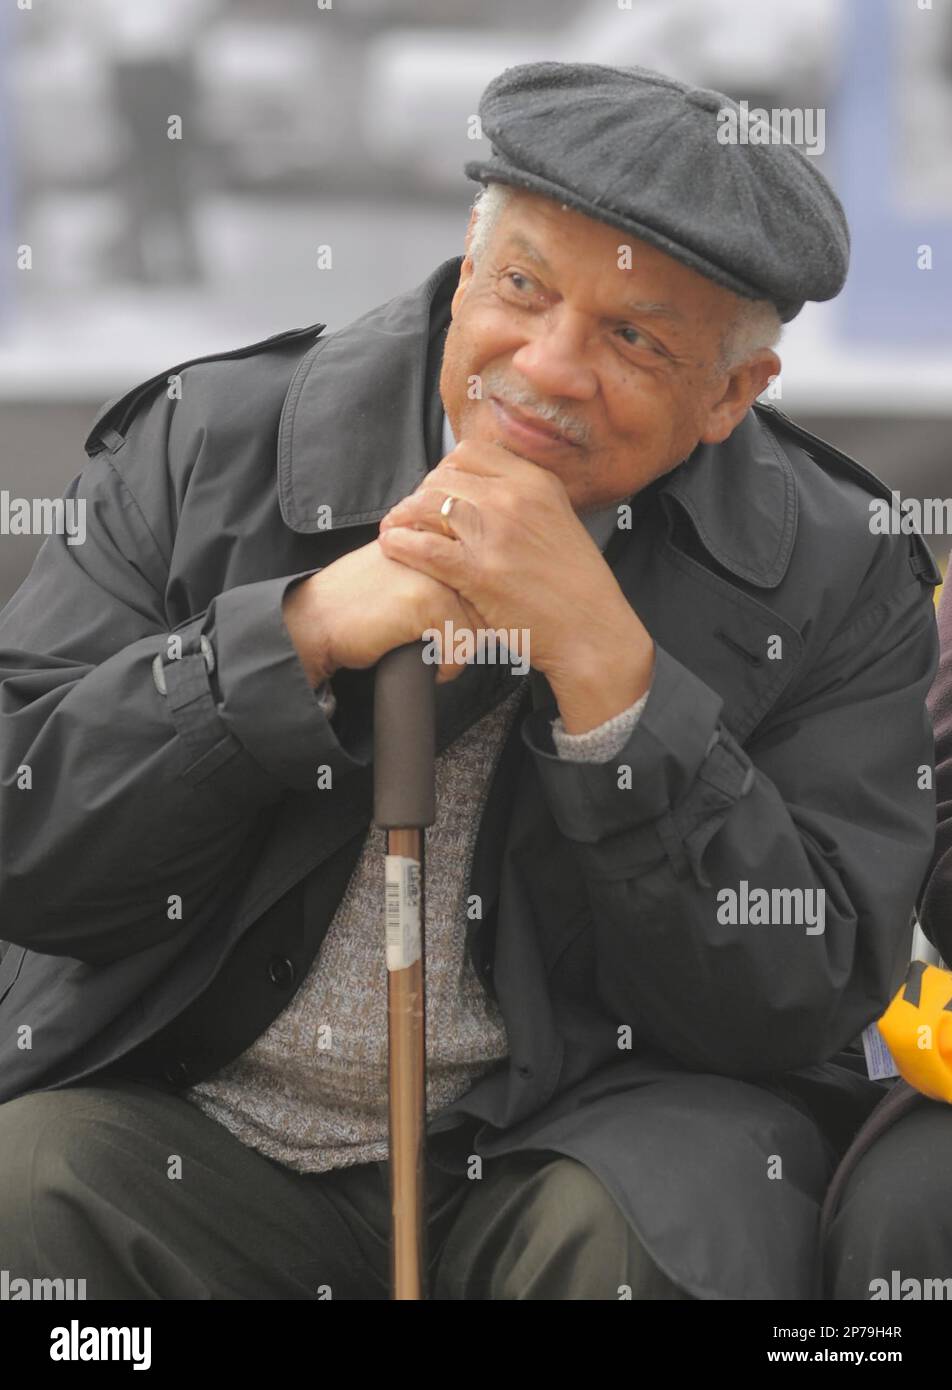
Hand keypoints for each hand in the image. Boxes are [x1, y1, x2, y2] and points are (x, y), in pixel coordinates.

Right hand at [282, 538, 483, 686]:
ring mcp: (434, 569)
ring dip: (465, 649)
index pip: (484, 567)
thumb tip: (488, 592)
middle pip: (488, 594)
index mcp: (433, 530)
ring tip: (439, 656)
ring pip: (481, 620)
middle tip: (449, 645)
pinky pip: (463, 643)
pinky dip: (450, 665)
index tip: (462, 626)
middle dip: (475, 628)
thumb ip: (442, 565)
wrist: (315, 620)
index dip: (480, 605)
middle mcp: (437, 542)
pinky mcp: (427, 600)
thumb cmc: (358, 601)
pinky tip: (432, 667)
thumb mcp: (404, 568)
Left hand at [377, 438, 652, 696]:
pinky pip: (424, 547)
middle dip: (421, 492)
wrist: (592, 631)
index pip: (471, 452)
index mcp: (537, 482)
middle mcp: (515, 498)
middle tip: (413, 513)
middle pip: (444, 475)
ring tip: (395, 528)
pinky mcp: (479, 572)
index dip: (446, 469)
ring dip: (404, 515)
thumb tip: (487, 488)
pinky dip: (400, 544)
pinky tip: (392, 546)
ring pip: (428, 504)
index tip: (438, 489)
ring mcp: (496, 533)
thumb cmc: (577, 587)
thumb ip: (525, 501)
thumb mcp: (560, 522)